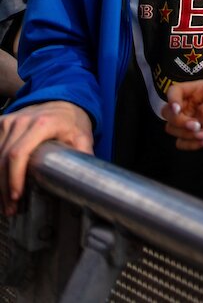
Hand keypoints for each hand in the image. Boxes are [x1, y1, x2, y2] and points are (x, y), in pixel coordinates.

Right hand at [0, 100, 93, 214]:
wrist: (63, 100)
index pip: (19, 153)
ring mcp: (9, 120)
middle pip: (3, 158)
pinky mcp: (1, 122)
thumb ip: (83, 156)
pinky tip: (1, 183)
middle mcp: (22, 121)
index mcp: (42, 124)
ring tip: (4, 201)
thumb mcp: (83, 136)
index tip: (16, 196)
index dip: (14, 177)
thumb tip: (88, 178)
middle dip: (4, 187)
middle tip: (10, 208)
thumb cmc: (72, 120)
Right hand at [161, 80, 202, 149]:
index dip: (171, 100)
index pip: (174, 91)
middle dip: (179, 122)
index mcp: (197, 90)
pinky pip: (181, 143)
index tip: (178, 110)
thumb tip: (195, 120)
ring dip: (186, 135)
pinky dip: (191, 145)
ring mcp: (192, 120)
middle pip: (167, 113)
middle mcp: (190, 105)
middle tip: (197, 126)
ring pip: (172, 129)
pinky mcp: (196, 135)